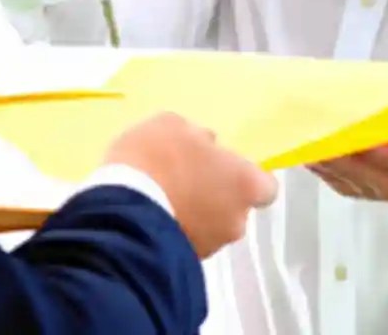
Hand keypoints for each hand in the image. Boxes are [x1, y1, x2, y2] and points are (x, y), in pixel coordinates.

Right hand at [104, 112, 279, 258]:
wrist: (122, 213)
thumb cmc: (157, 160)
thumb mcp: (171, 126)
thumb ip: (196, 137)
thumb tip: (205, 145)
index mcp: (245, 184)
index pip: (265, 188)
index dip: (246, 180)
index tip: (223, 169)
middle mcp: (236, 221)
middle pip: (234, 209)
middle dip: (215, 198)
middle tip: (185, 181)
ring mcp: (211, 246)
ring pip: (209, 228)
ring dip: (193, 217)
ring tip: (160, 199)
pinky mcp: (184, 262)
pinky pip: (184, 242)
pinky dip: (174, 231)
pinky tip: (149, 215)